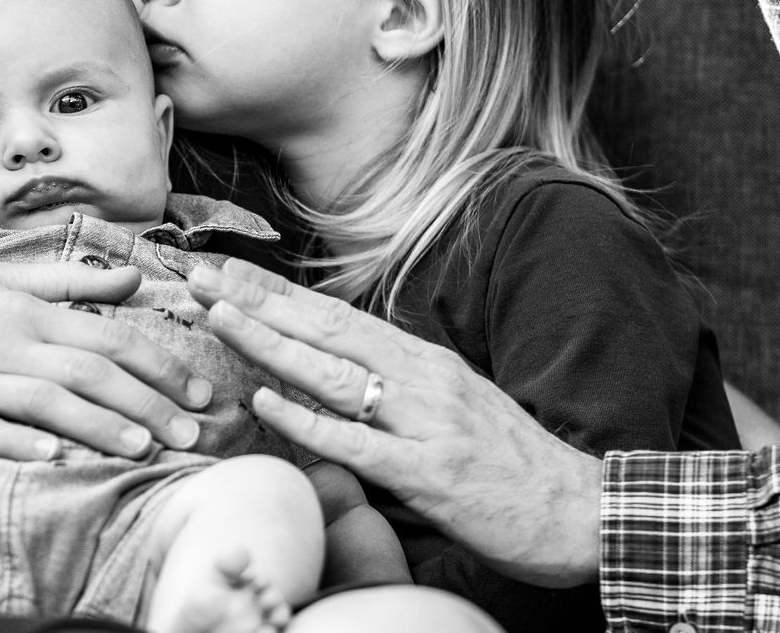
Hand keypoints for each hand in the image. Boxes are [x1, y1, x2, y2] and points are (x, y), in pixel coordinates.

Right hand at [0, 263, 211, 461]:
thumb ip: (69, 281)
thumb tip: (135, 276)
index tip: (198, 390)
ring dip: (96, 425)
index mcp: (23, 310)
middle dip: (146, 401)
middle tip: (190, 433)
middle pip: (87, 370)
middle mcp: (1, 340)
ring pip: (43, 400)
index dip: (158, 362)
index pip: (107, 334)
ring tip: (142, 449)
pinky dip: (15, 442)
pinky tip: (50, 459)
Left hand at [186, 260, 602, 586]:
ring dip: (270, 343)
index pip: (335, 315)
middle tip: (201, 277)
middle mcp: (422, 379)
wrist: (579, 509)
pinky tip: (267, 402)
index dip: (276, 292)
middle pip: (325, 329)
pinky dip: (308, 420)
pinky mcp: (429, 474)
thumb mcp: (453, 405)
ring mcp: (424, 423)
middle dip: (257, 301)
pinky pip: (357, 444)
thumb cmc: (512, 462)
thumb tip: (339, 367)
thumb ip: (398, 385)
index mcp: (424, 361)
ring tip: (218, 318)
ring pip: (333, 374)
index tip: (227, 270)